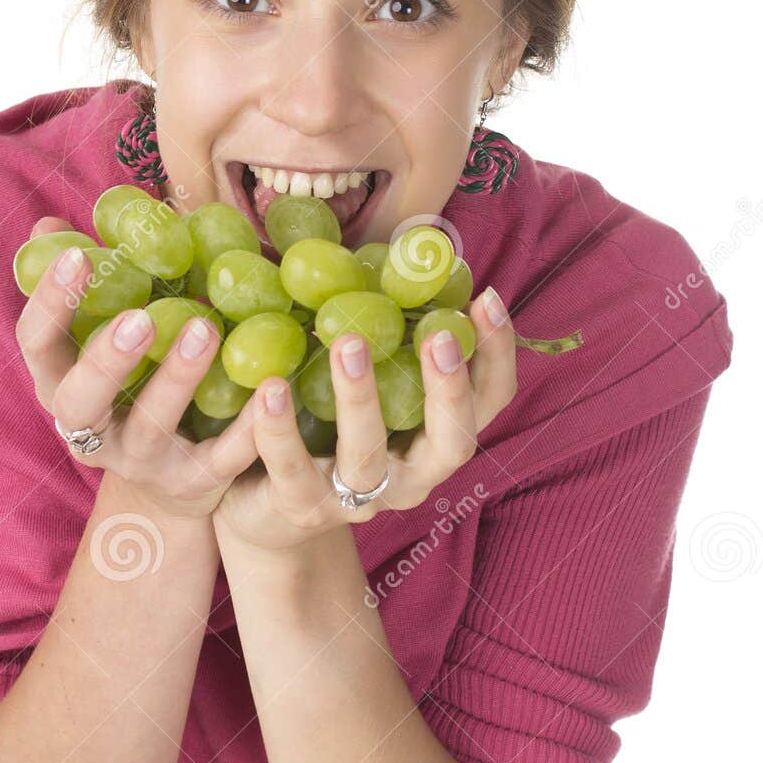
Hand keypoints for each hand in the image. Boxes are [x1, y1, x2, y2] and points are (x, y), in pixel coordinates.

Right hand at [15, 218, 259, 519]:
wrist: (168, 485)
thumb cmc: (130, 386)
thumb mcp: (102, 338)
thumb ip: (85, 284)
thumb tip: (51, 223)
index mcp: (61, 385)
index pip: (36, 346)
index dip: (50, 305)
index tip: (79, 257)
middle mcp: (90, 430)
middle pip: (80, 401)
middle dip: (106, 360)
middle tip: (140, 318)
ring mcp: (141, 461)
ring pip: (150, 426)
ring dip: (175, 378)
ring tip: (205, 328)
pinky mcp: (194, 482)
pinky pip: (220, 458)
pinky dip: (246, 426)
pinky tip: (269, 385)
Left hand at [211, 288, 515, 552]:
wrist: (265, 509)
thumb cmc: (326, 426)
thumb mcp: (366, 382)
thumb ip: (387, 336)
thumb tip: (401, 253)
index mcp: (434, 439)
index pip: (489, 402)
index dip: (497, 355)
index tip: (486, 297)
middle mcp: (410, 476)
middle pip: (453, 443)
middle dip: (450, 389)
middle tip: (438, 335)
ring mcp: (356, 499)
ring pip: (368, 456)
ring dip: (361, 398)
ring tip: (348, 342)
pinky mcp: (300, 506)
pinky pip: (292, 468)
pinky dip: (280, 428)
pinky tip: (269, 386)